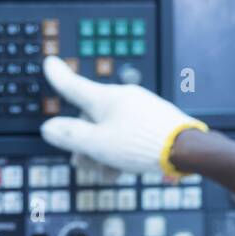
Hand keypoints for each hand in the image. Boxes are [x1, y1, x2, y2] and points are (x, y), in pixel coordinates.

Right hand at [39, 56, 206, 176]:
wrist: (186, 149)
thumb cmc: (141, 145)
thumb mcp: (98, 144)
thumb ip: (71, 136)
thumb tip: (49, 127)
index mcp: (105, 98)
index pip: (74, 86)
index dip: (59, 76)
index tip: (49, 62)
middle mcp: (122, 98)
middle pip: (91, 117)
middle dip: (84, 142)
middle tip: (84, 164)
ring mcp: (139, 107)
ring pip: (109, 128)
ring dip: (102, 151)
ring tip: (106, 173)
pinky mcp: (152, 119)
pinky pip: (127, 132)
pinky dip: (119, 150)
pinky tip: (121, 170)